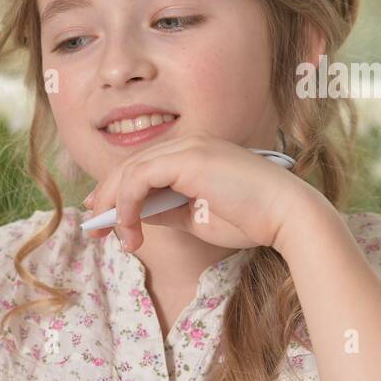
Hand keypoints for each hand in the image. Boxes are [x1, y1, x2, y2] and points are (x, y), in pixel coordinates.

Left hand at [81, 129, 315, 252]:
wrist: (287, 216)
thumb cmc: (250, 220)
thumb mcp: (196, 218)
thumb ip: (165, 210)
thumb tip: (134, 215)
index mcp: (194, 154)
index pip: (143, 167)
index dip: (116, 191)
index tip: (102, 217)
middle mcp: (188, 144)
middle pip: (131, 166)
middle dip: (106, 198)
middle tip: (93, 228)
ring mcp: (188, 146)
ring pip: (130, 170)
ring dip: (115, 206)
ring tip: (117, 237)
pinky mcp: (188, 157)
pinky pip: (139, 177)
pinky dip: (126, 203)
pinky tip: (129, 227)